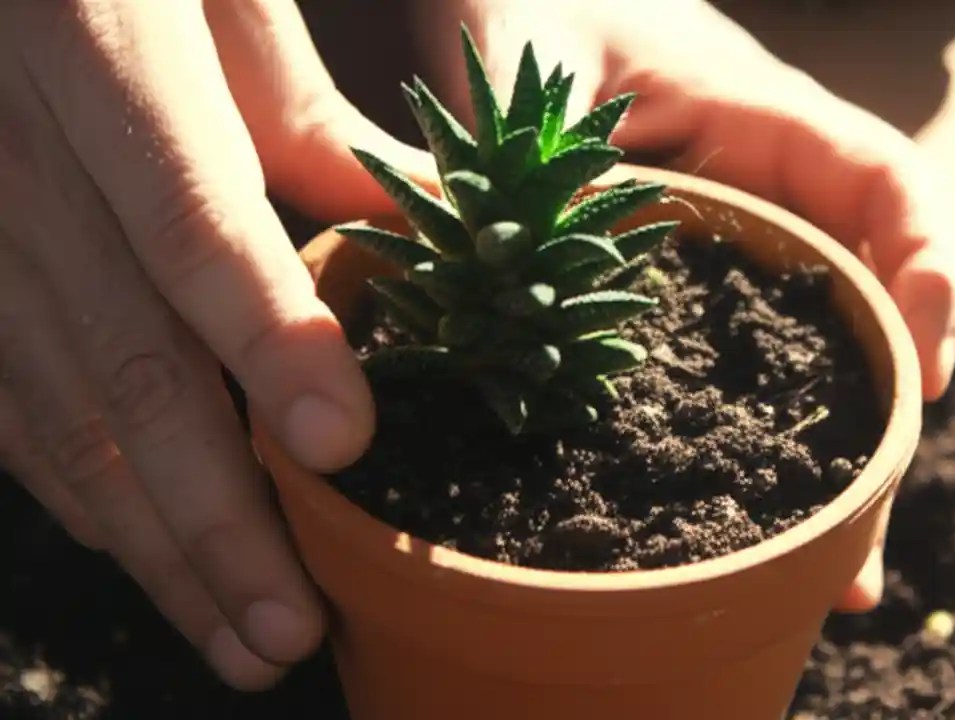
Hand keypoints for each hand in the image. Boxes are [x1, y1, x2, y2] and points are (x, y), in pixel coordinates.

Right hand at [0, 0, 431, 689]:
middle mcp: (17, 159)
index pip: (188, 223)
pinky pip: (4, 401)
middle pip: (122, 361)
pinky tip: (144, 556)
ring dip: (155, 542)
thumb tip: (405, 217)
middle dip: (213, 514)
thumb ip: (293, 106)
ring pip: (58, 411)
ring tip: (241, 637)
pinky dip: (78, 492)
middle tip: (293, 626)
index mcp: (97, 57)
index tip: (338, 446)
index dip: (264, 342)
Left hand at [440, 0, 954, 612]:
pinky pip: (729, 363)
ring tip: (815, 580)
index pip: (889, 189)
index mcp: (764, 122)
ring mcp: (728, 250)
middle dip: (878, 423)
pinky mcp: (679, 290)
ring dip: (819, 459)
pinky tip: (718, 524)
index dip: (928, 277)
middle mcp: (767, 197)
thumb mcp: (535, 59)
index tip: (925, 376)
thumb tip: (496, 279)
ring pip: (805, 353)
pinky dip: (737, 439)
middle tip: (855, 554)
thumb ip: (525, 153)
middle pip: (865, 305)